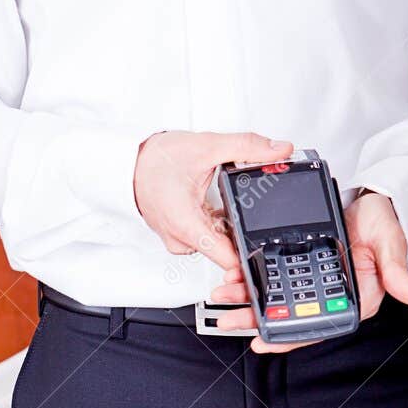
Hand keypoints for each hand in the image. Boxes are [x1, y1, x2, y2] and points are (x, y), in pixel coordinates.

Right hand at [134, 131, 293, 266]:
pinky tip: (216, 205)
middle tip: (255, 210)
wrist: (128, 161)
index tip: (267, 247)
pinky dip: (217, 222)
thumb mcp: (207, 147)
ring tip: (228, 203)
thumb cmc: (155, 159)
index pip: (229, 261)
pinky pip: (207, 235)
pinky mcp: (180, 234)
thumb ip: (247, 148)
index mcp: (188, 226)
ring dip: (230, 225)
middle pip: (227, 250)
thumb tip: (279, 151)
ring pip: (218, 242)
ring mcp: (180, 239)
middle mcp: (182, 240)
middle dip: (245, 231)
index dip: (251, 257)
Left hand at [209, 190, 407, 353]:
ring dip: (248, 297)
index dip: (290, 337)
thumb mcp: (390, 244)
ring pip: (276, 294)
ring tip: (224, 295)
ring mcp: (313, 276)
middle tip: (229, 319)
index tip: (263, 342)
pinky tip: (235, 274)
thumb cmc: (385, 221)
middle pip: (288, 313)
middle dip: (256, 318)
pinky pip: (274, 272)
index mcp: (353, 298)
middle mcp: (329, 292)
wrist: (375, 197)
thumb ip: (396, 271)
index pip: (318, 325)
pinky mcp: (301, 259)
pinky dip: (254, 274)